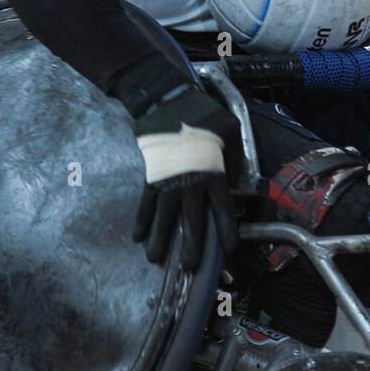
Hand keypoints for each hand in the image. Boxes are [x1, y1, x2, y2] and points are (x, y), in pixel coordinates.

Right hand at [132, 84, 238, 271]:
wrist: (170, 103)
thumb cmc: (204, 116)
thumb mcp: (231, 131)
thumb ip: (233, 157)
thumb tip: (233, 178)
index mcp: (214, 174)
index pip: (223, 210)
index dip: (227, 232)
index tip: (229, 250)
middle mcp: (192, 184)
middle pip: (193, 222)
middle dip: (193, 247)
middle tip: (190, 268)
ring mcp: (169, 182)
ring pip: (165, 219)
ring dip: (160, 240)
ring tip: (155, 260)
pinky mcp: (151, 176)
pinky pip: (146, 204)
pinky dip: (141, 220)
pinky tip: (137, 236)